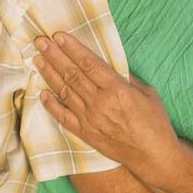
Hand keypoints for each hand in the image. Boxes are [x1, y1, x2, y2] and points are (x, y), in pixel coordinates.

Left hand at [33, 32, 179, 180]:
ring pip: (64, 92)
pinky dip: (51, 105)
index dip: (72, 48)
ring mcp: (90, 119)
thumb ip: (126, 78)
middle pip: (72, 74)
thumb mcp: (147, 93)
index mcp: (117, 90)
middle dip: (55, 55)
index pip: (89, 64)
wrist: (152, 156)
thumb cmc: (154, 122)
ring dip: (49, 74)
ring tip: (37, 59)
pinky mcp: (85, 133)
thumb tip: (110, 66)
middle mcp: (100, 103)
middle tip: (40, 41)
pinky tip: (42, 92)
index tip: (59, 36)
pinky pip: (63, 117)